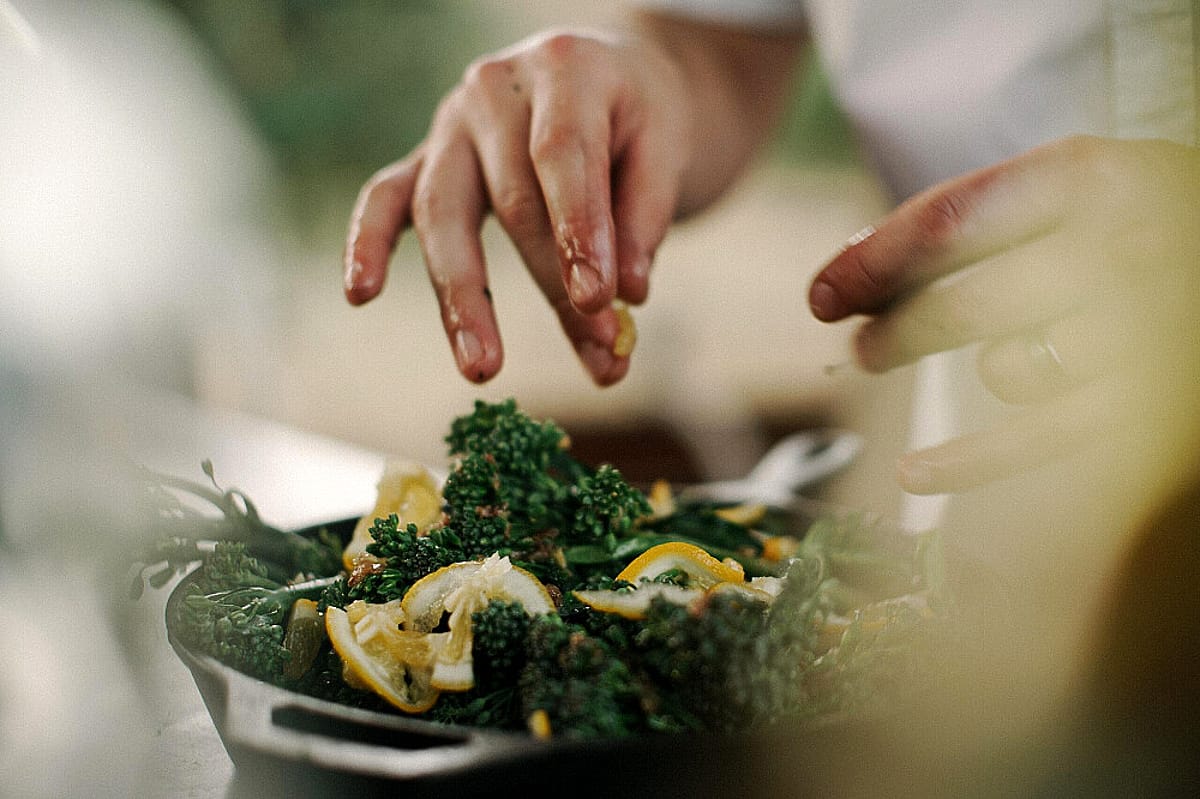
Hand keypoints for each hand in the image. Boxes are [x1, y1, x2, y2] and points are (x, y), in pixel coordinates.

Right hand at [343, 20, 802, 384]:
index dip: (579, 232)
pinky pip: (386, 197)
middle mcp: (495, 90)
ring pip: (443, 211)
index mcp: (565, 69)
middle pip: (512, 200)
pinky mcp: (425, 158)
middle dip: (554, 287)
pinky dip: (368, 243)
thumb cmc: (637, 119)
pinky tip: (360, 294)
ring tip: (481, 367)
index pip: (563, 156)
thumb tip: (626, 297)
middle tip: (598, 355)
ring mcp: (450, 123)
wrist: (606, 77)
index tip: (601, 301)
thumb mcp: (665, 149)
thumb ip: (644, 220)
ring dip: (462, 296)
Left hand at [809, 136, 1199, 495]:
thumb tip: (853, 263)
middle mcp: (1119, 248)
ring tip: (1010, 356)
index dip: (871, 264)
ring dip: (987, 370)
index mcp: (1091, 178)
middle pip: (963, 304)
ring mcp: (1141, 330)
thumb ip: (980, 215)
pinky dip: (969, 463)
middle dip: (895, 333)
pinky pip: (1039, 441)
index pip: (948, 223)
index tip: (823, 295)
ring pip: (1007, 370)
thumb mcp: (1081, 185)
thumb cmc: (1149, 223)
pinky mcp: (1150, 406)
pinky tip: (915, 471)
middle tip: (862, 349)